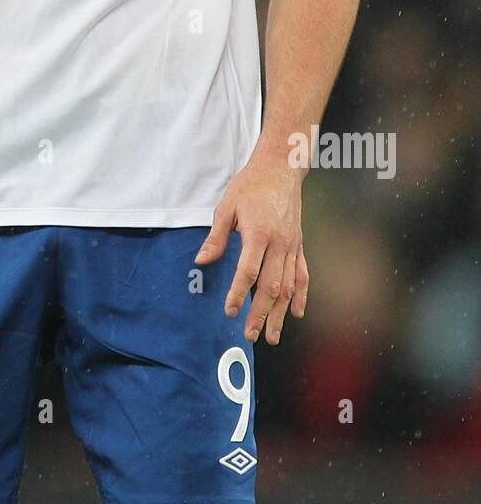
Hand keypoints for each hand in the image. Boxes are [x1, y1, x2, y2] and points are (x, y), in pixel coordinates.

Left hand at [194, 153, 308, 344]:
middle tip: (250, 334)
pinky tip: (296, 313)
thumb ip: (216, 237)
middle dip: (260, 314)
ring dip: (279, 313)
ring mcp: (293, 246)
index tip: (229, 311)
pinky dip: (301, 296)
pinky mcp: (299, 245)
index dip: (238, 294)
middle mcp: (279, 243)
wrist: (281, 168)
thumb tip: (201, 260)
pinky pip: (303, 275)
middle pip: (270, 286)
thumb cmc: (251, 186)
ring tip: (271, 335)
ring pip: (288, 286)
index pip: (248, 271)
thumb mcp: (227, 207)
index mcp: (258, 233)